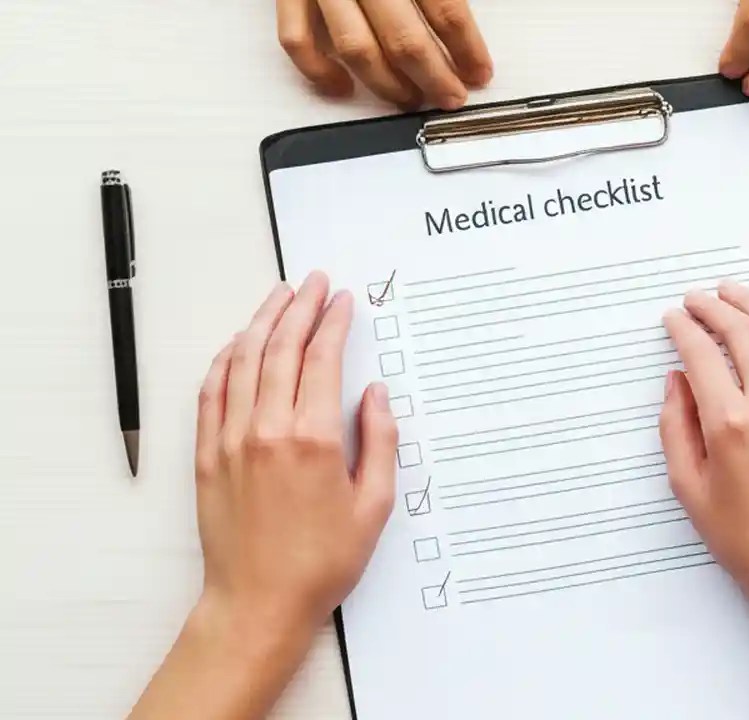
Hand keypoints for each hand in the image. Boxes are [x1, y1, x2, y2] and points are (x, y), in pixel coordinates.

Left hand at [194, 272, 396, 636]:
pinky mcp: (208, 455)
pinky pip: (212, 391)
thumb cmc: (321, 562)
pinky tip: (238, 343)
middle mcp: (267, 430)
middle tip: (314, 283)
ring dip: (262, 322)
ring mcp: (231, 440)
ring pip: (243, 360)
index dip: (333, 323)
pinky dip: (226, 359)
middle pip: (281, 348)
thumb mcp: (373, 506)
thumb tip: (375, 394)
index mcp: (313, 439)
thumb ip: (379, 441)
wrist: (259, 602)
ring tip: (279, 297)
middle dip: (299, 308)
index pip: (322, 360)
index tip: (343, 301)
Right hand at [276, 0, 492, 108]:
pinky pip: (296, 39)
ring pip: (357, 49)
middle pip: (405, 39)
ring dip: (388, 85)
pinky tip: (343, 85)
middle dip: (435, 78)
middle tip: (451, 96)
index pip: (446, 9)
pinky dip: (318, 71)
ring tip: (410, 98)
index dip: (468, 49)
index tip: (479, 72)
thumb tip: (462, 23)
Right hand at [659, 281, 748, 619]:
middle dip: (715, 307)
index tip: (675, 320)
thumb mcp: (691, 491)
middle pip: (742, 332)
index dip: (683, 329)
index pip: (702, 354)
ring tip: (738, 293)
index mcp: (730, 424)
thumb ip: (676, 429)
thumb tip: (677, 382)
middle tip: (699, 299)